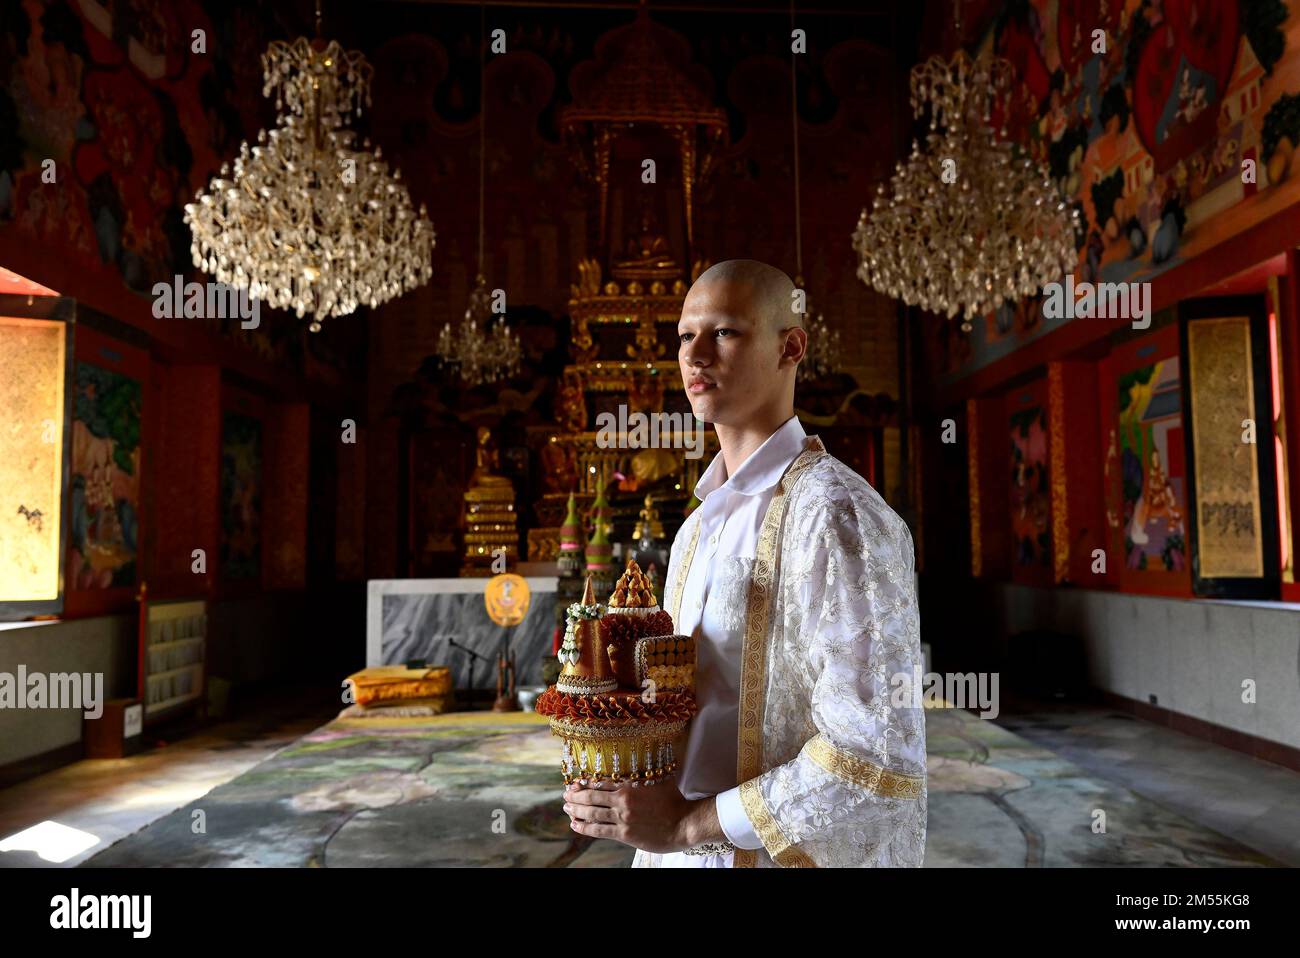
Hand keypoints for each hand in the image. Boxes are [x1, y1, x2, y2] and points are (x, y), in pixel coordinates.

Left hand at [563, 777, 722, 852]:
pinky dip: (584, 827)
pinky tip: (575, 824)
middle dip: (575, 796)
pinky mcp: (624, 834)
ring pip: (592, 814)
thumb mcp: (661, 778)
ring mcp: (622, 819)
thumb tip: (647, 749)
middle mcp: (622, 802)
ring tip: (566, 808)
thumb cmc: (674, 800)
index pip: (600, 782)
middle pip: (592, 797)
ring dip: (576, 810)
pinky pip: (599, 831)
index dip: (584, 783)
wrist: (684, 824)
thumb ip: (648, 768)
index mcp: (630, 786)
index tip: (574, 783)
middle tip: (565, 795)